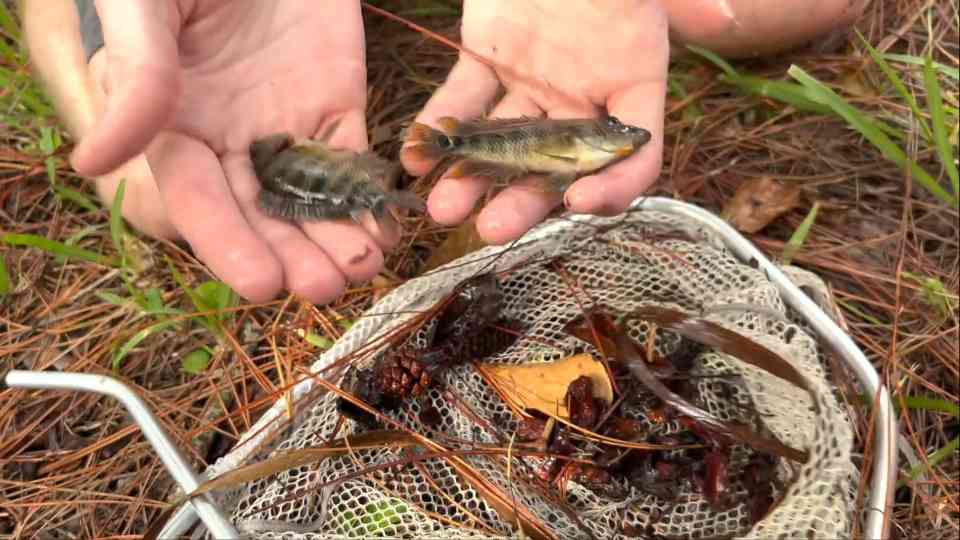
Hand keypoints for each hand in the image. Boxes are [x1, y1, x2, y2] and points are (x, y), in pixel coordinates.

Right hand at [70, 0, 394, 303]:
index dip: (228, 244)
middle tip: (324, 288)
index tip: (261, 284)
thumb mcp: (145, 8)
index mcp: (175, 127)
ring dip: (335, 238)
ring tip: (361, 270)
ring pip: (311, 198)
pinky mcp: (336, 104)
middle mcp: (231, 140)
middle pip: (261, 213)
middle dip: (292, 255)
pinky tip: (383, 229)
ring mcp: (287, 125)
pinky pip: (352, 160)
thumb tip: (92, 161)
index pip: (200, 200)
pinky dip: (367, 197)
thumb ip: (136, 78)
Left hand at [401, 0, 667, 244]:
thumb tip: (732, 21)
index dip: (616, 186)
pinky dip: (438, 127)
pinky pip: (461, 101)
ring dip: (472, 177)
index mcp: (634, 84)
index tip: (581, 202)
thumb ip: (668, 16)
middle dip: (523, 200)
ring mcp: (532, 82)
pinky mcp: (484, 60)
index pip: (637, 154)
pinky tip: (416, 155)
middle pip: (557, 163)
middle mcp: (582, 95)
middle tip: (491, 232)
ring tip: (441, 208)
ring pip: (503, 142)